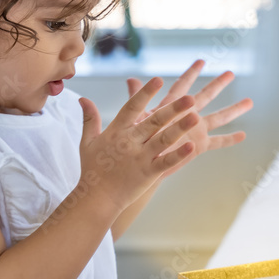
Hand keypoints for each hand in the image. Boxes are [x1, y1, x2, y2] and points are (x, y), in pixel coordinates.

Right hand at [77, 78, 198, 214]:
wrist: (96, 198)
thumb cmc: (92, 169)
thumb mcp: (87, 141)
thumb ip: (89, 118)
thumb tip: (82, 98)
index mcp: (116, 132)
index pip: (132, 107)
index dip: (145, 93)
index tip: (158, 79)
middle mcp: (129, 142)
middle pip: (154, 122)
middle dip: (172, 109)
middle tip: (189, 98)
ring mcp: (140, 158)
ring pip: (163, 140)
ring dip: (180, 128)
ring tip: (196, 116)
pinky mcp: (148, 174)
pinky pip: (166, 163)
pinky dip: (178, 155)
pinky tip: (192, 146)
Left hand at [126, 59, 252, 177]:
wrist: (140, 166)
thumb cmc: (135, 142)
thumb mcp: (135, 117)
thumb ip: (137, 98)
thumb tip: (131, 79)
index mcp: (171, 107)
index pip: (182, 85)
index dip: (191, 73)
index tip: (201, 60)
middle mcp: (186, 116)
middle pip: (205, 96)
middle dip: (218, 84)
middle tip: (231, 72)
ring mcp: (195, 131)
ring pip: (218, 117)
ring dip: (234, 110)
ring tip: (250, 102)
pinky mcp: (198, 146)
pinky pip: (217, 142)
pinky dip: (229, 139)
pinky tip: (243, 136)